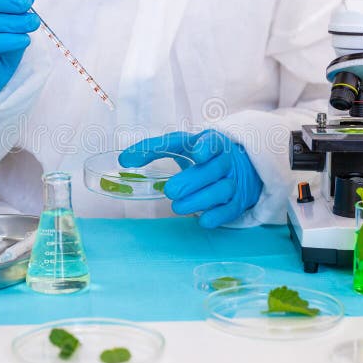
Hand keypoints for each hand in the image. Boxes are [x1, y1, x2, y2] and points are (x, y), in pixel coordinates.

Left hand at [119, 130, 262, 227]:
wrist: (238, 168)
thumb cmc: (199, 156)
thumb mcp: (180, 146)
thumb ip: (152, 149)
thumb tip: (123, 159)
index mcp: (211, 142)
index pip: (210, 142)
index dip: (205, 147)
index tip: (197, 154)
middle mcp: (225, 160)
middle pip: (213, 169)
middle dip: (192, 181)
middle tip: (171, 191)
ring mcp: (234, 180)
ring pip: (222, 190)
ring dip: (199, 200)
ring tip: (177, 207)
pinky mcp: (237, 200)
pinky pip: (230, 209)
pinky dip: (216, 216)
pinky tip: (202, 220)